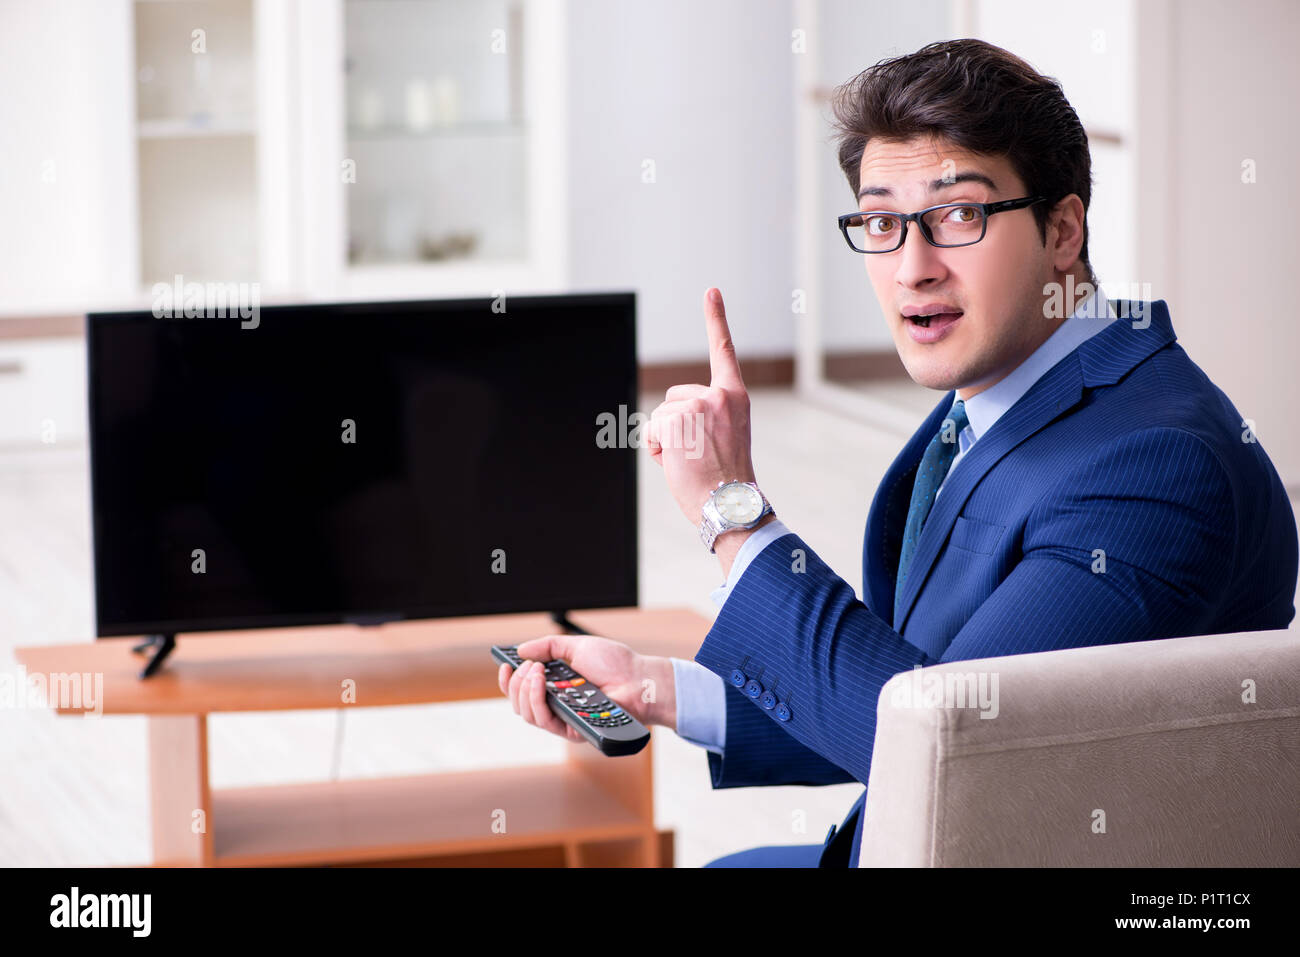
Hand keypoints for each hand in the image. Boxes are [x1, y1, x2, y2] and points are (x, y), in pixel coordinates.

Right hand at [497, 634, 675, 741]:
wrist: (638, 679)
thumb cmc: (615, 664)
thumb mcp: (578, 646)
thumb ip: (549, 646)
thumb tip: (522, 650)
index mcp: (557, 686)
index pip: (523, 689)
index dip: (509, 681)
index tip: (505, 666)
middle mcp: (557, 704)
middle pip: (519, 703)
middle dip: (516, 683)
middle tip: (528, 666)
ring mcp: (564, 718)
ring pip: (527, 714)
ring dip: (524, 690)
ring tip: (536, 671)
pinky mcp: (571, 730)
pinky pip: (544, 721)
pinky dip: (537, 701)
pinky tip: (541, 683)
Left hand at [647, 288, 757, 525]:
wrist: (731, 505)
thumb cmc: (726, 483)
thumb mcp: (724, 440)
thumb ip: (706, 419)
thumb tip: (672, 424)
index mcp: (735, 398)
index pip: (723, 351)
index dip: (716, 319)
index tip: (711, 291)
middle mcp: (719, 395)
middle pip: (674, 397)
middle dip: (675, 425)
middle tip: (696, 454)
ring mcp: (699, 404)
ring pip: (661, 416)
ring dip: (666, 441)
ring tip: (690, 461)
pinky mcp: (678, 417)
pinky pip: (651, 430)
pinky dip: (656, 449)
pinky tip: (677, 462)